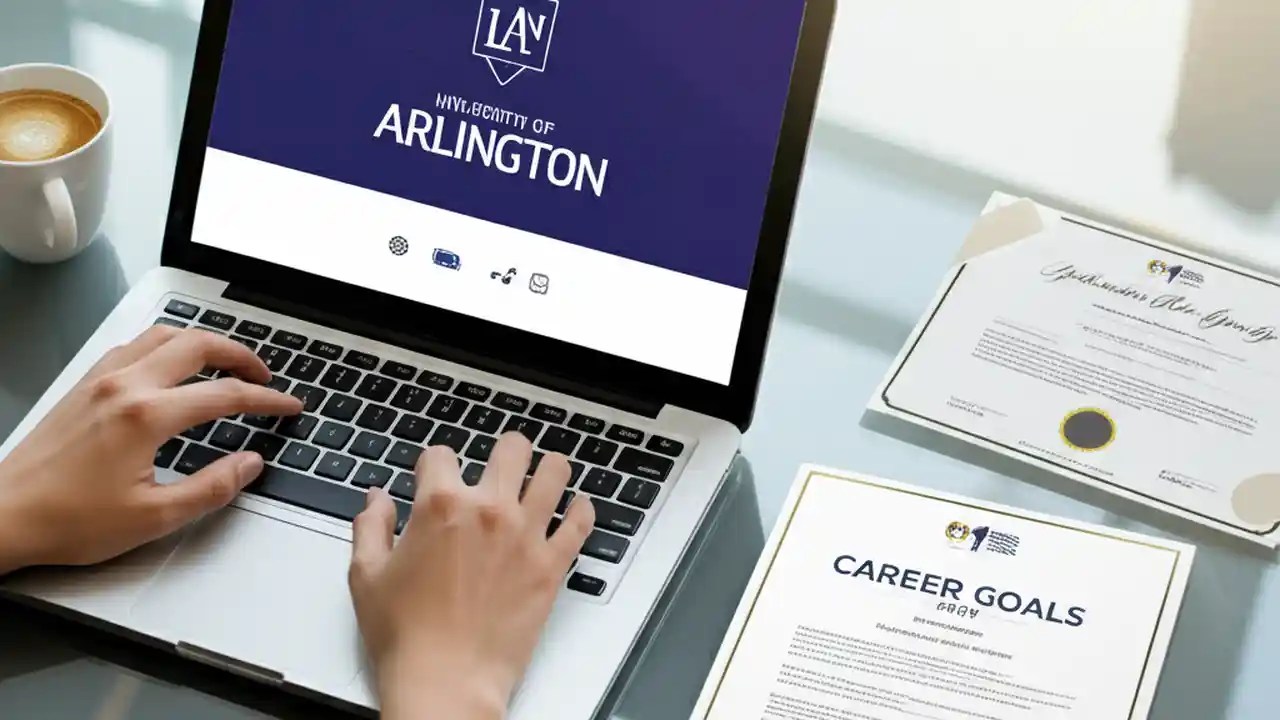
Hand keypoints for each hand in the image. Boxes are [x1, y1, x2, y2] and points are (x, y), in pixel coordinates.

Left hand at [0, 326, 302, 572]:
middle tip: (264, 376)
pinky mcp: (84, 386)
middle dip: (241, 355)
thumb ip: (211, 488)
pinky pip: (134, 345)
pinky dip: (166, 346)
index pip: (226, 395)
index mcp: (146, 416)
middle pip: (198, 345)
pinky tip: (172, 365)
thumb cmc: (67, 521)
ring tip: (226, 362)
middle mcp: (124, 386)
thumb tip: (249, 465)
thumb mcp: (154, 518)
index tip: (287, 405)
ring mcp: (100, 381)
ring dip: (204, 343)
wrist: (4, 516)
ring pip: (165, 335)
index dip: (267, 399)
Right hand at [349, 433, 594, 719]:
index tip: (436, 474)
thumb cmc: (405, 637)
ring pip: (554, 472)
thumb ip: (370, 527)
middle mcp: (488, 511)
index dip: (435, 463)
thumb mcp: (366, 576)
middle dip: (504, 451)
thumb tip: (377, 499)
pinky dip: (581, 510)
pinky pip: (580, 522)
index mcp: (440, 506)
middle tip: (503, 463)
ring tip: (545, 473)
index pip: (442, 454)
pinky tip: (575, 508)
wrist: (446, 681)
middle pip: (511, 448)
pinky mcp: (551, 565)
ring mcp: (525, 535)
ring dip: (549, 469)